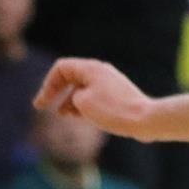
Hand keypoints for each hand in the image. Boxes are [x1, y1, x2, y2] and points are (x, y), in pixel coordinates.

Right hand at [33, 58, 153, 138]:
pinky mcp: (119, 95)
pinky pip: (95, 96)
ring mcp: (111, 83)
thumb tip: (77, 100)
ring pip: (83, 88)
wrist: (146, 120)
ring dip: (70, 100)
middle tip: (44, 107)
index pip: (61, 69)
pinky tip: (79, 117)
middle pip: (71, 77)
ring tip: (63, 114)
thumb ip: (72, 98)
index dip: (48, 85)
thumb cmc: (113, 110)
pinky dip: (84, 104)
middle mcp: (101, 72)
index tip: (43, 104)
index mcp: (90, 68)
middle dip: (56, 92)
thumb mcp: (82, 103)